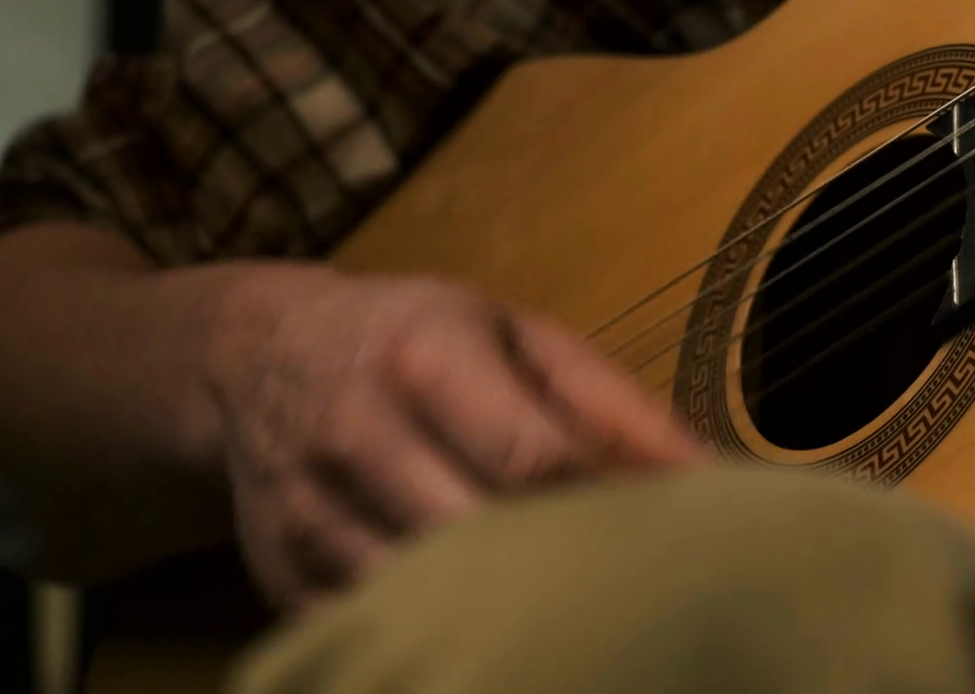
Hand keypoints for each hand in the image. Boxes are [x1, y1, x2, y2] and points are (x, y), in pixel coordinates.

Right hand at [202, 266, 704, 610]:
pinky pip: (374, 628)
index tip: (660, 532)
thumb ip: (619, 407)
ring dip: (502, 613)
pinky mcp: (282, 574)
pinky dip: (437, 636)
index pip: (531, 454)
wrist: (261, 356)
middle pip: (478, 534)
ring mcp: (309, 512)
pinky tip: (489, 628)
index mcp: (424, 354)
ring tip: (566, 613)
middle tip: (628, 590)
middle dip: (562, 567)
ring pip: (425, 596)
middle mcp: (355, 432)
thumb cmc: (423, 338)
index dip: (603, 504)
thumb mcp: (524, 338)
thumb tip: (713, 478)